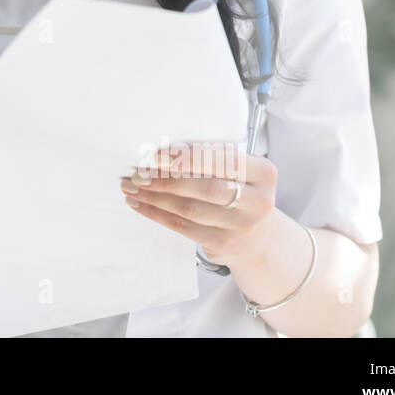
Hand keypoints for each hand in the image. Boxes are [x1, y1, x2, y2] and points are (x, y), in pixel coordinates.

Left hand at [120, 144, 277, 266]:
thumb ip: (213, 158)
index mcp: (264, 174)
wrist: (258, 240)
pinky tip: (139, 203)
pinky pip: (182, 226)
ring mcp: (242, 226)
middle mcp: (259, 202)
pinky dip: (156, 213)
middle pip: (206, 187)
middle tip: (137, 173)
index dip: (188, 157)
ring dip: (155, 196)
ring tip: (131, 186)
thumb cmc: (239, 193)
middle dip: (166, 179)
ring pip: (190, 208)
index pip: (224, 160)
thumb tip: (161, 150)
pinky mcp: (223, 244)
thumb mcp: (240, 173)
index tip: (156, 155)